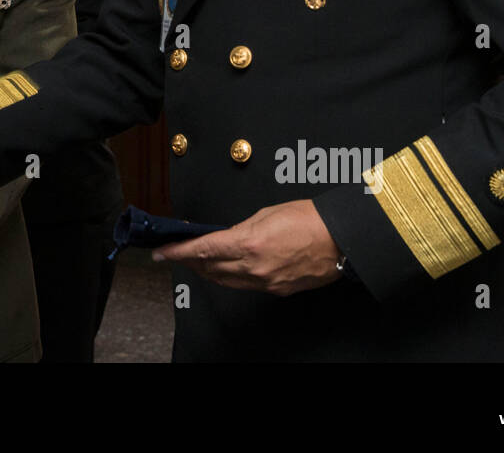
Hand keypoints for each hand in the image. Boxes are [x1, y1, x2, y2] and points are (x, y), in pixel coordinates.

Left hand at [152, 200, 341, 295]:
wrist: (342, 240)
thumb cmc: (309, 219)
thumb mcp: (266, 213)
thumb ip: (241, 228)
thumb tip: (226, 237)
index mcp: (248, 244)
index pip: (202, 250)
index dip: (178, 252)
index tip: (162, 251)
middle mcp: (254, 268)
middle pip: (210, 269)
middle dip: (190, 261)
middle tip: (177, 253)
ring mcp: (265, 282)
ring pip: (226, 280)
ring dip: (208, 270)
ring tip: (198, 260)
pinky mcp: (277, 290)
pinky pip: (246, 285)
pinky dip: (232, 276)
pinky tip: (229, 267)